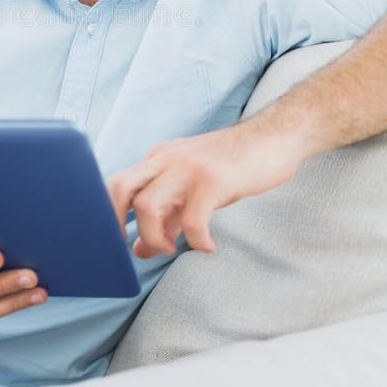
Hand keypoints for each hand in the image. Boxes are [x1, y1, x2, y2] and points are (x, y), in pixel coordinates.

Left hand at [106, 122, 303, 257]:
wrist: (277, 135)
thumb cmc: (236, 165)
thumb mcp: (195, 188)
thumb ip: (167, 216)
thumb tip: (140, 249)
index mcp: (159, 159)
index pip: (118, 184)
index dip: (110, 217)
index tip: (117, 244)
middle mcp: (167, 159)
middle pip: (120, 189)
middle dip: (117, 225)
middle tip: (133, 250)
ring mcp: (189, 167)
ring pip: (148, 206)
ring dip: (155, 238)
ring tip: (174, 248)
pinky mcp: (214, 179)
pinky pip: (192, 219)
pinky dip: (196, 241)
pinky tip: (208, 246)